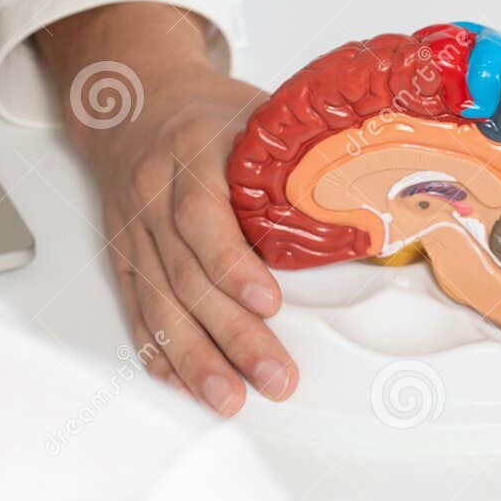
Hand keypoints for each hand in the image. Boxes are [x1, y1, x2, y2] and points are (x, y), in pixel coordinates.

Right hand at [36, 4, 295, 414]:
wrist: (132, 102)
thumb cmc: (208, 114)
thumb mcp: (256, 116)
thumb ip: (299, 159)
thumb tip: (376, 201)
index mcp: (190, 155)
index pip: (205, 216)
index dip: (234, 264)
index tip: (268, 303)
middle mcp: (153, 196)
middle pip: (187, 275)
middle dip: (230, 334)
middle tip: (271, 377)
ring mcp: (133, 230)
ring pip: (159, 303)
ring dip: (194, 358)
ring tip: (228, 398)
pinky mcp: (124, 256)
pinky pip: (136, 309)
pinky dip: (157, 351)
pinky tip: (180, 382)